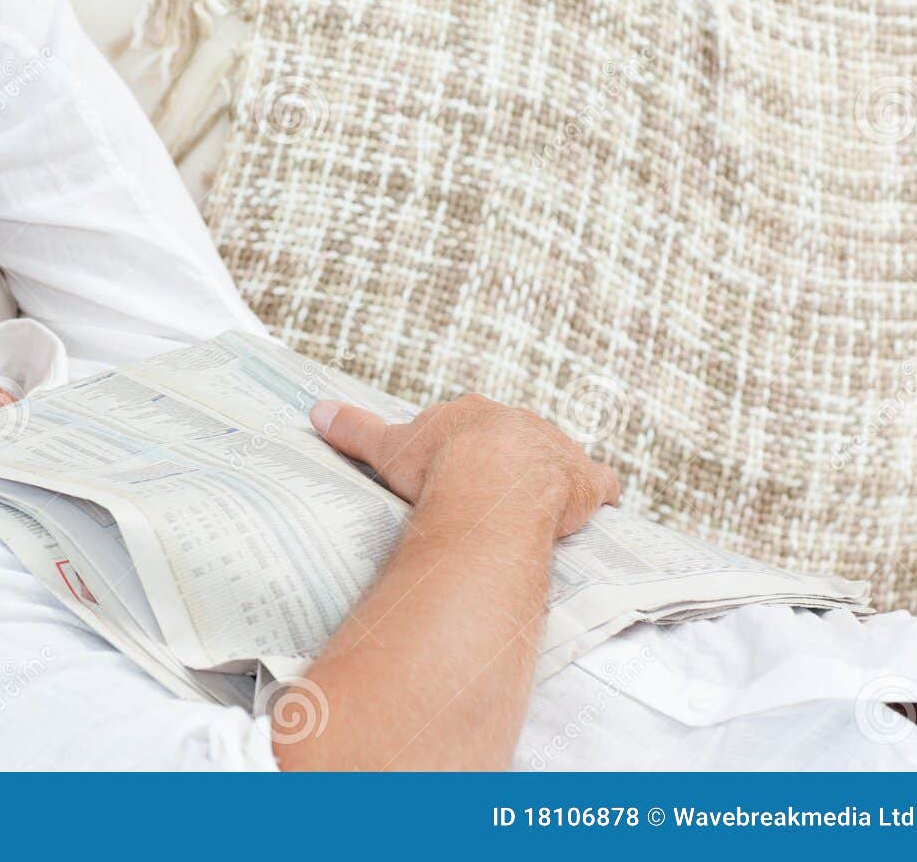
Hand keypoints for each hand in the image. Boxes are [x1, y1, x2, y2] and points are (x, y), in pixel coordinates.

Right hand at [311, 393, 619, 537]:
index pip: (468, 423)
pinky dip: (598, 494)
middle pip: (515, 437)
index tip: (452, 466)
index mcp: (473, 413)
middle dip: (507, 457)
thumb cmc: (437, 467)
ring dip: (552, 473)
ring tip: (541, 501)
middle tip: (492, 489)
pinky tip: (596, 506)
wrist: (490, 485)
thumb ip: (355, 429)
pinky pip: (600, 484)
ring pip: (557, 456)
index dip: (461, 446)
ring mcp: (556, 449)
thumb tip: (316, 410)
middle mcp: (519, 422)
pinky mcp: (586, 480)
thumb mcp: (386, 447)